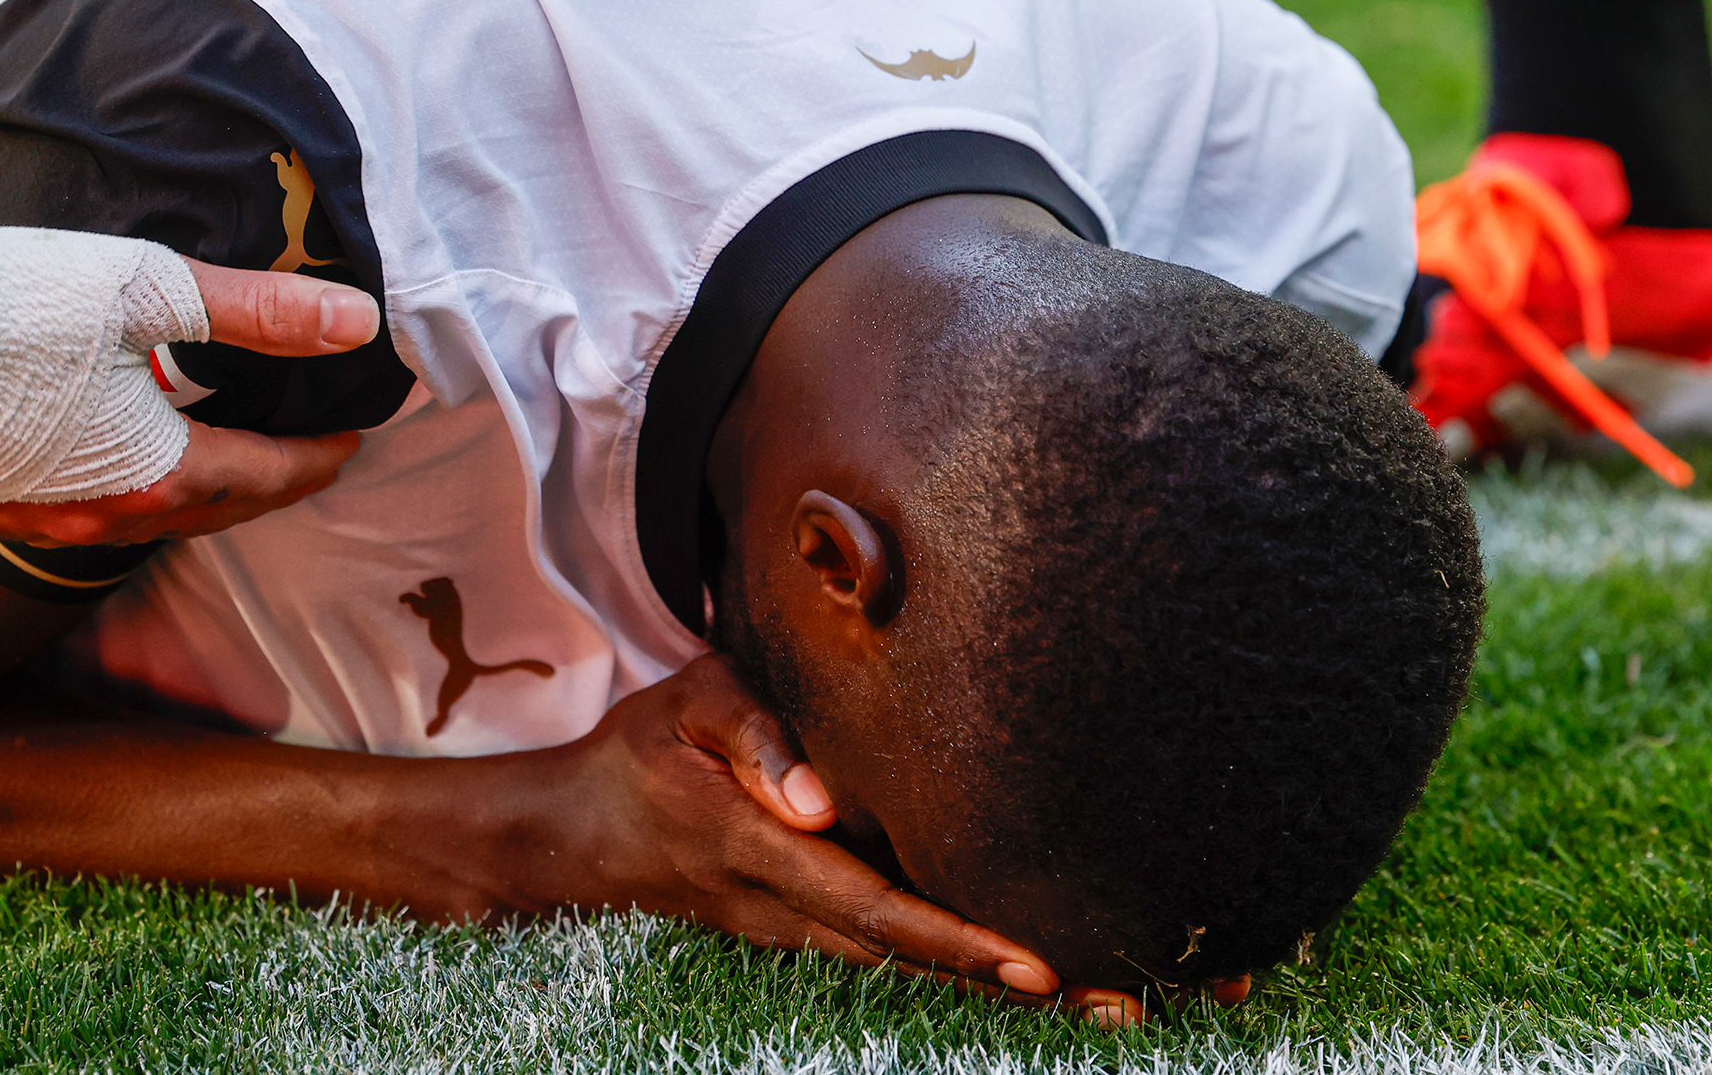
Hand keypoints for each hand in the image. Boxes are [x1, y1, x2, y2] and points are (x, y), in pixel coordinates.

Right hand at [0, 261, 378, 546]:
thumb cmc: (13, 303)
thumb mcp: (155, 292)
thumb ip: (261, 314)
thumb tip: (356, 321)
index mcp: (160, 471)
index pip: (269, 476)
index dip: (318, 459)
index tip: (350, 442)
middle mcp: (103, 514)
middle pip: (214, 509)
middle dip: (269, 485)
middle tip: (304, 461)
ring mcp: (37, 519)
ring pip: (146, 521)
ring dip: (199, 497)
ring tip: (227, 467)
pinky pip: (73, 517)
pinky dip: (119, 498)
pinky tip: (116, 477)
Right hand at [483, 654, 1145, 1021]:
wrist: (579, 832)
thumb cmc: (646, 750)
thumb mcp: (689, 704)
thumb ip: (756, 739)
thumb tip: (819, 804)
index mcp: (765, 850)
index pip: (875, 907)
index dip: (956, 942)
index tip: (1037, 970)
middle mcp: (793, 909)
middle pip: (917, 961)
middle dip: (1019, 985)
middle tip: (1132, 1007)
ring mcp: (801, 930)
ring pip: (913, 968)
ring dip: (1007, 989)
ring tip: (1120, 1002)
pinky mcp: (809, 927)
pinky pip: (895, 954)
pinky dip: (966, 967)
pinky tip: (1039, 974)